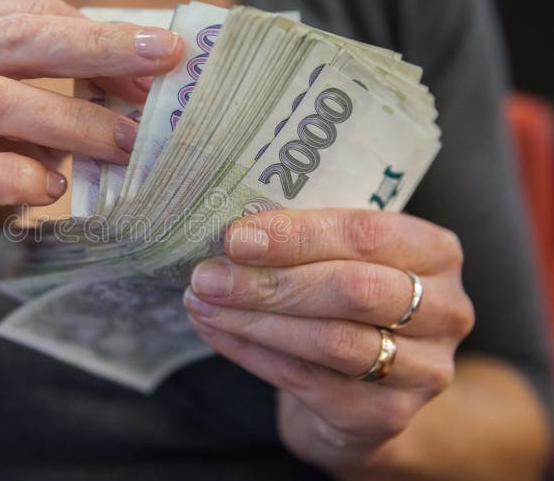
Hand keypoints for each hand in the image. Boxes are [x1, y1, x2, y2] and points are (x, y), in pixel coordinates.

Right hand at [0, 0, 182, 305]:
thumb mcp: (21, 125)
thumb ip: (62, 95)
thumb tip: (145, 85)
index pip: (31, 16)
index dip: (101, 35)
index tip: (161, 59)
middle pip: (13, 41)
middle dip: (97, 52)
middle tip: (159, 70)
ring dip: (72, 123)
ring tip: (122, 147)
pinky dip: (18, 177)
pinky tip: (52, 190)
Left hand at [184, 209, 473, 470]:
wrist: (364, 391)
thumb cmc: (345, 305)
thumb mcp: (341, 260)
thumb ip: (306, 241)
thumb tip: (231, 232)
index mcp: (435, 252)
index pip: (367, 233)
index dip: (297, 235)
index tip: (235, 237)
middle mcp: (445, 310)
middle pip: (353, 290)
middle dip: (271, 282)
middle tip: (208, 276)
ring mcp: (423, 369)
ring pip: (331, 341)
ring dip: (254, 319)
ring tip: (201, 301)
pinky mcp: (386, 415)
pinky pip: (308, 381)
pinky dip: (251, 353)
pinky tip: (214, 331)